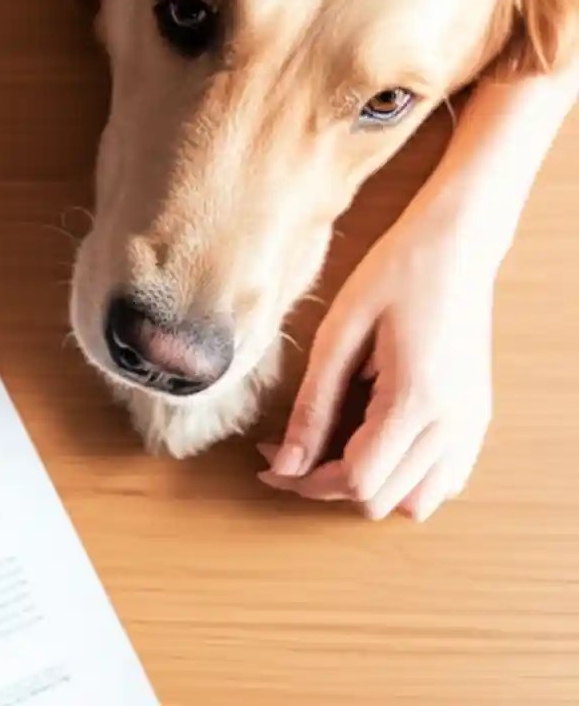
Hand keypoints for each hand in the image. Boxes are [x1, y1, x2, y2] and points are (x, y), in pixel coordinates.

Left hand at [257, 185, 500, 520]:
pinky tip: (372, 442)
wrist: (458, 244)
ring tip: (331, 449)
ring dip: (369, 488)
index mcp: (418, 401)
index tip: (269, 459)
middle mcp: (454, 425)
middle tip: (288, 451)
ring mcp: (472, 426)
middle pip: (380, 500)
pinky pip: (442, 482)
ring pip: (415, 503)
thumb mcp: (339, 334)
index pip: (356, 480)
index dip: (302, 481)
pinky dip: (404, 479)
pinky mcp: (477, 420)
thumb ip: (313, 405)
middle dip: (326, 485)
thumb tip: (284, 465)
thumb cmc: (396, 274)